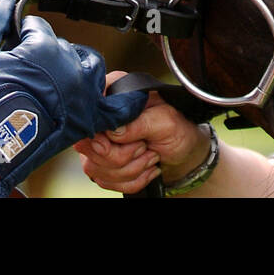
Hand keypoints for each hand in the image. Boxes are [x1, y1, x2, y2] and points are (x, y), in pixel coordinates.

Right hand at [0, 0, 146, 196]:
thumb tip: (6, 2)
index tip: (12, 47)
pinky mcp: (89, 119)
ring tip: (56, 76)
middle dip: (45, 51)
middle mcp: (70, 67)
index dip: (23, 35)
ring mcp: (83, 93)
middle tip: (26, 69)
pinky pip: (119, 107)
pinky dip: (126, 99)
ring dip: (76, 65)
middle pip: (62, 46)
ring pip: (90, 64)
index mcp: (44, 48)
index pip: (38, 28)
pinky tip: (127, 92)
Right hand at [75, 71, 211, 193]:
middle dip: (122, 156)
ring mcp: (97, 141)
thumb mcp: (166, 121)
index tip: (122, 140)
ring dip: (130, 170)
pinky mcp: (99, 163)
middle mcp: (100, 116)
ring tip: (149, 157)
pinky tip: (145, 169)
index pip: (89, 113)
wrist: (184, 152)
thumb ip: (140, 123)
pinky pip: (104, 181)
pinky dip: (130, 180)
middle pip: (89, 144)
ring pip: (95, 167)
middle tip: (145, 147)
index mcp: (114, 93)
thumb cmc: (177, 129)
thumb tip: (113, 131)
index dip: (103, 133)